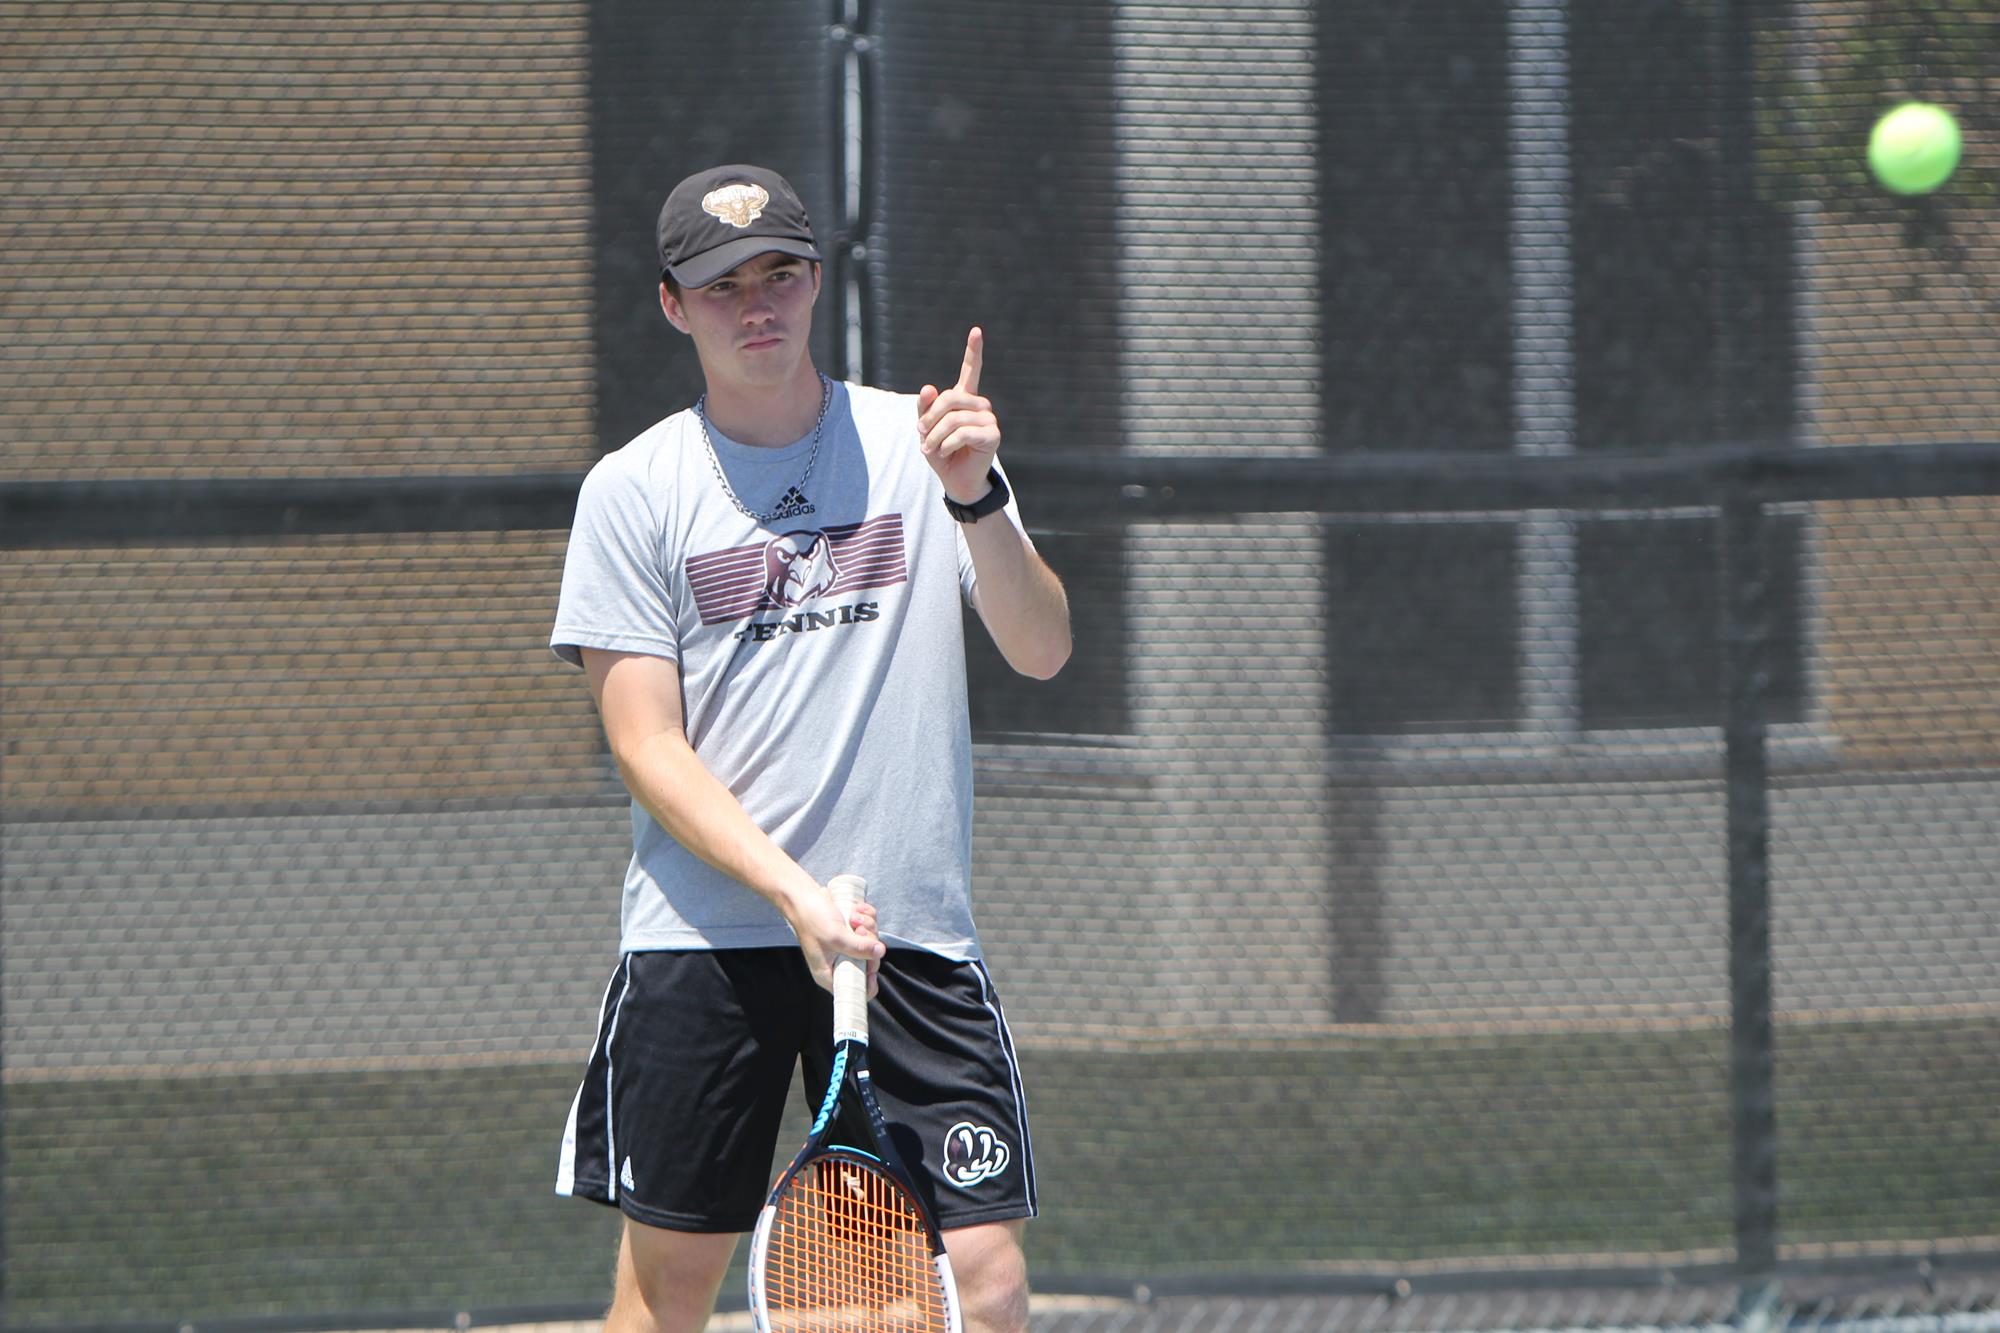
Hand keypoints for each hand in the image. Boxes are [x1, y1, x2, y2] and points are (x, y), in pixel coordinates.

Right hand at [787, 881, 883, 996]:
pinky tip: (856, 909)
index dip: (869, 980)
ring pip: (871, 942)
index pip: (856, 989)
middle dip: (869, 943)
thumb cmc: (811, 920)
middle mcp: (839, 962)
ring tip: (854, 916)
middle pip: (869, 962)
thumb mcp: (836, 936)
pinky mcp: (850, 930)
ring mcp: (846, 945)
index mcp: (830, 973)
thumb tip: (880, 952)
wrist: (803, 896)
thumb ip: (858, 947)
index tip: (872, 960)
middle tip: (858, 930)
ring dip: (868, 926)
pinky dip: (866, 916)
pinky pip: (869, 926)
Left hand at [917, 327, 1001, 503]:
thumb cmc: (941, 452)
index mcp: (965, 399)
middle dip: (929, 418)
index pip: (971, 370)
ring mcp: (988, 418)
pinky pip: (962, 433)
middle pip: (949, 398)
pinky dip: (946, 445)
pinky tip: (946, 452)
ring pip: (953, 418)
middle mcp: (980, 404)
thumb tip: (928, 387)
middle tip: (921, 435)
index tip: (977, 330)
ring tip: (931, 449)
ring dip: (935, 436)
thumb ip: (925, 408)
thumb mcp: (926, 429)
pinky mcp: (992, 435)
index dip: (974, 351)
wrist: (956, 480)